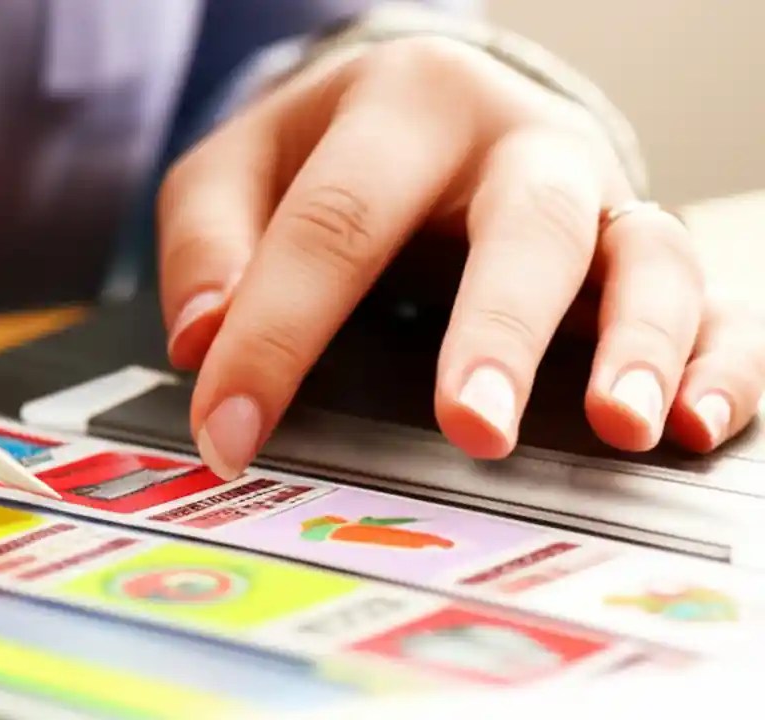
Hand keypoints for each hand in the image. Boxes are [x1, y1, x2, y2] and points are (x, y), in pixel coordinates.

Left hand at [158, 37, 764, 478]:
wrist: (421, 108)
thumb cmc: (323, 153)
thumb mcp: (237, 172)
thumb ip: (209, 243)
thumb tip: (202, 340)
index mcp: (404, 105)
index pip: (336, 223)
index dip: (277, 333)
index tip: (232, 432)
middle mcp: (517, 142)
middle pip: (527, 223)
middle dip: (498, 330)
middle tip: (469, 430)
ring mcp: (595, 194)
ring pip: (646, 253)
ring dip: (641, 344)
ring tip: (620, 427)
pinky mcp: (639, 248)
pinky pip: (711, 297)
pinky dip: (719, 359)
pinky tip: (695, 423)